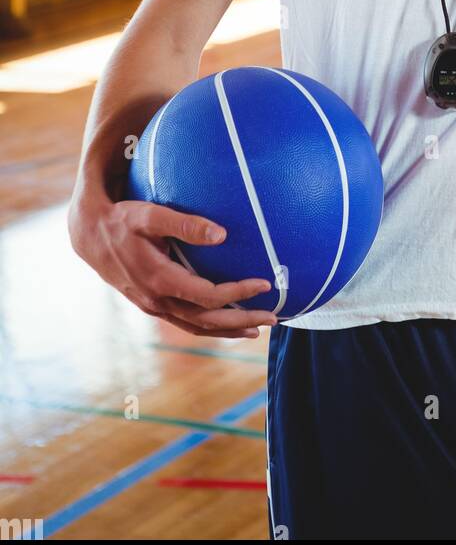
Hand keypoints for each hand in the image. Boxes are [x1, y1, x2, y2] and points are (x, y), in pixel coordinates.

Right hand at [68, 195, 278, 337]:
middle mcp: (157, 300)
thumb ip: (185, 224)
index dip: (238, 293)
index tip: (265, 283)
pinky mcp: (153, 305)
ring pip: (197, 327)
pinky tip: (229, 324)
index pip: (208, 296)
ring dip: (229, 329)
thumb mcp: (151, 215)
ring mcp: (154, 306)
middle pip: (208, 320)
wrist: (90, 235)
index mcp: (159, 279)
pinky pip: (187, 323)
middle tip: (275, 317)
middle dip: (242, 320)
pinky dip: (210, 327)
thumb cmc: (123, 219)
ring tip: (259, 328)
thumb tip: (222, 235)